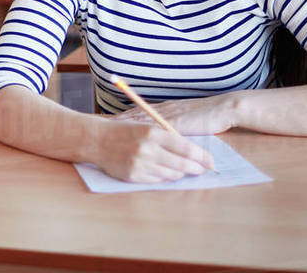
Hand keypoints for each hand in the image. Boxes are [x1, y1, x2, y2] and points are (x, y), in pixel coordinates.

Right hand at [95, 119, 215, 182]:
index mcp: (152, 132)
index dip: (201, 156)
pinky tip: (165, 172)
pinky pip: (157, 181)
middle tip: (203, 170)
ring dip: (180, 173)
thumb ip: (167, 138)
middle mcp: (147, 149)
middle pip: (182, 164)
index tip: (210, 161)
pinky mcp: (133, 176)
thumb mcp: (145, 126)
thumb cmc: (124, 131)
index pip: (186, 147)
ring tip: (183, 169)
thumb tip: (191, 152)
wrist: (97, 140)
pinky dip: (164, 177)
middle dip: (196, 168)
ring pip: (171, 174)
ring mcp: (140, 164)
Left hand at [111, 93, 236, 135]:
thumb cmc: (208, 116)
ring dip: (125, 124)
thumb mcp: (187, 120)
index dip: (123, 116)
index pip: (139, 112)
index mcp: (166, 109)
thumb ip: (175, 126)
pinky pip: (156, 127)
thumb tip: (164, 136)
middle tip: (100, 123)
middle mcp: (164, 110)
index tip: (107, 120)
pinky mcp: (177, 123)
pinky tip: (132, 134)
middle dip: (117, 120)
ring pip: (142, 119)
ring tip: (108, 127)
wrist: (223, 109)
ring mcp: (170, 115)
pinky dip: (143, 131)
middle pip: (135, 114)